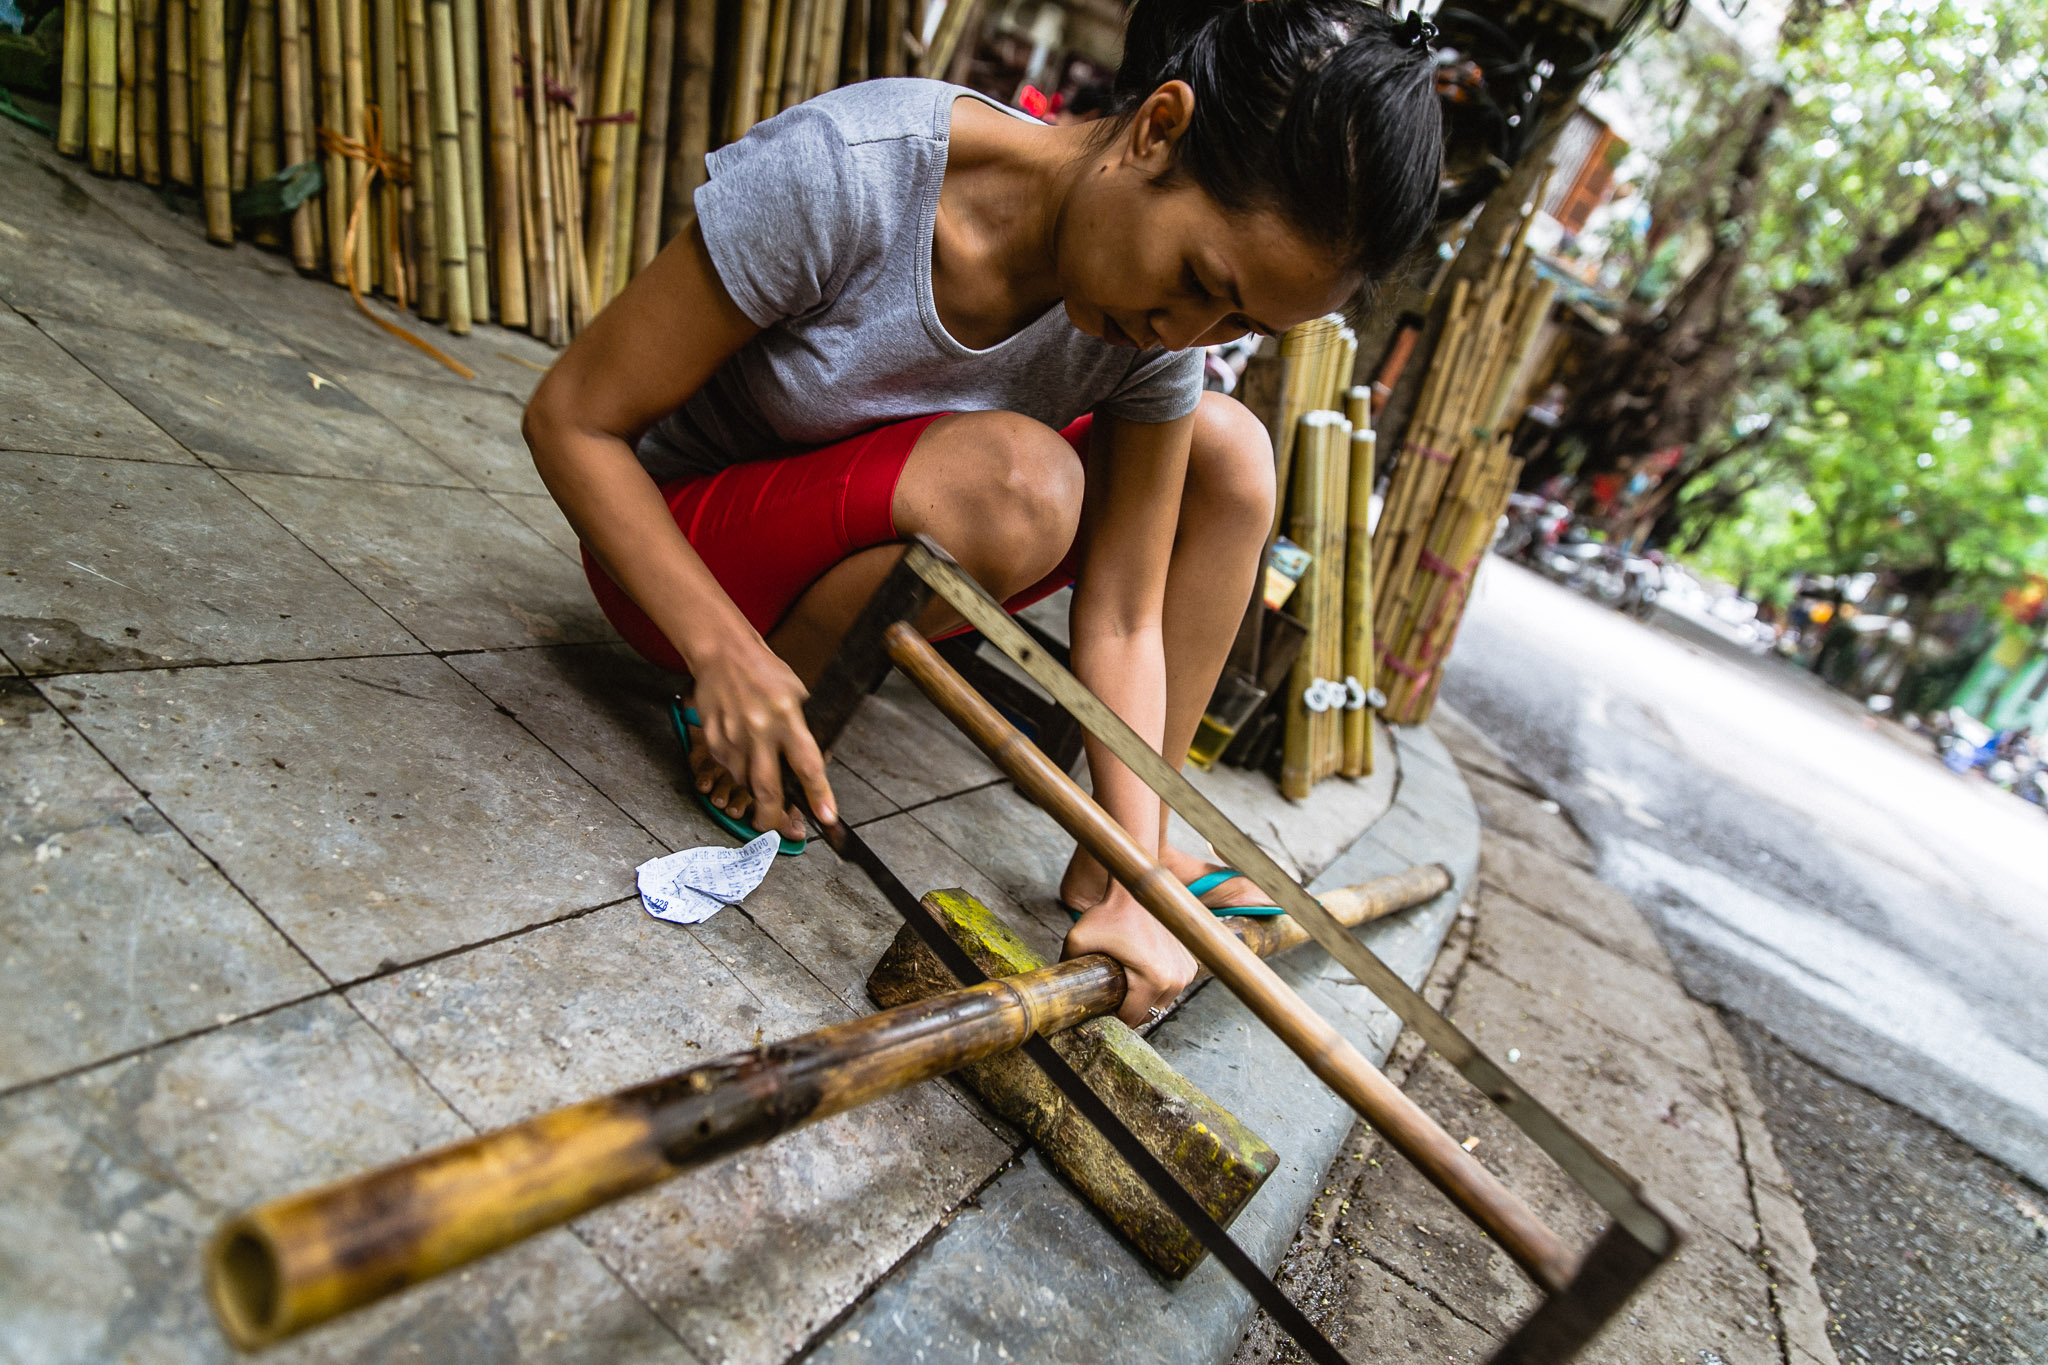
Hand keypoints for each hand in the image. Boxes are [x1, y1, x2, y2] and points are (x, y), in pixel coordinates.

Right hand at [688, 639, 836, 838]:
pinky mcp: (714, 741)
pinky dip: (740, 772)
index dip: (819, 795)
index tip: (827, 817)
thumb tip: (818, 769)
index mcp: (788, 716)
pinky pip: (730, 770)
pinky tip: (745, 754)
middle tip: (782, 829)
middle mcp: (759, 730)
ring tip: (764, 776)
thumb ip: (806, 732)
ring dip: (757, 791)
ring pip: (746, 783)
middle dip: (775, 818)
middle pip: (767, 789)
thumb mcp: (798, 696)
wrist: (723, 655)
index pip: (808, 765)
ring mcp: (733, 738)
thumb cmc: (766, 674)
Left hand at [1064, 885, 1197, 1027]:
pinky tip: (1143, 971)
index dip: (1113, 1015)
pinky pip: (1171, 988)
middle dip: (1129, 1007)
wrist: (1136, 891)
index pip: (1131, 1018)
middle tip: (1112, 991)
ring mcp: (1186, 972)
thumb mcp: (1078, 939)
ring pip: (1161, 1003)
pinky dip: (1158, 986)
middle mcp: (1176, 979)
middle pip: (1148, 1014)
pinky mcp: (1190, 965)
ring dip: (1145, 999)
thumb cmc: (1109, 913)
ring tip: (1127, 981)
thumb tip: (1056, 989)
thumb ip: (1066, 965)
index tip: (1101, 1002)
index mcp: (1154, 979)